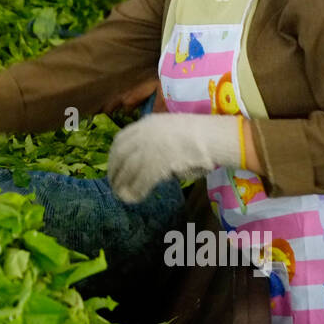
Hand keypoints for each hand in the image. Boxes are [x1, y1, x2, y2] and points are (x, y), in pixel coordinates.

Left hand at [107, 113, 240, 203]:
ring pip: (128, 170)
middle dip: (114, 171)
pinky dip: (135, 192)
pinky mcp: (155, 166)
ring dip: (122, 184)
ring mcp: (148, 150)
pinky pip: (140, 182)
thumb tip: (148, 162)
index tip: (112, 165)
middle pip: (120, 155)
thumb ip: (156, 143)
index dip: (113, 155)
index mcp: (146, 124)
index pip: (120, 139)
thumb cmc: (199, 135)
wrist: (210, 137)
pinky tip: (133, 199)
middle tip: (113, 183)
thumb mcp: (170, 131)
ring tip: (121, 195)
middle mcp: (143, 135)